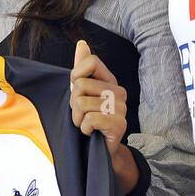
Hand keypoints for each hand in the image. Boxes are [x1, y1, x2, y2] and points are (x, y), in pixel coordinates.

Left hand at [70, 40, 137, 192]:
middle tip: (82, 115)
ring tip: (86, 125)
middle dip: (73, 104)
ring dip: (77, 119)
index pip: (91, 61)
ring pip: (81, 104)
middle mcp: (119, 92)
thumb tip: (82, 43)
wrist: (98, 152)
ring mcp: (121, 108)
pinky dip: (84, 129)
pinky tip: (92, 133)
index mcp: (110, 81)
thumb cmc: (89, 120)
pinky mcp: (119, 124)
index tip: (77, 92)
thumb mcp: (82, 92)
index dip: (76, 75)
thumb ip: (81, 67)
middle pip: (80, 85)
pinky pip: (90, 119)